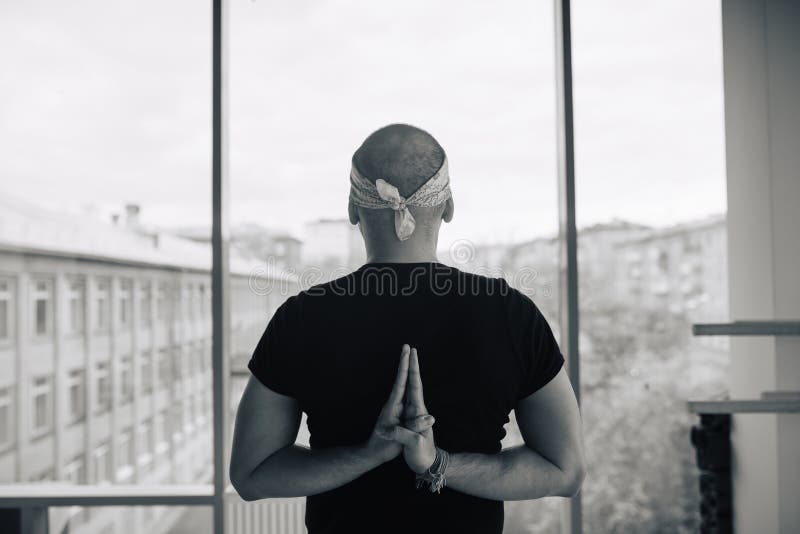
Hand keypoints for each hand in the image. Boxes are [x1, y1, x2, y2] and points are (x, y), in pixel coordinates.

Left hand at [365, 345, 434, 463]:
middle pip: (401, 379)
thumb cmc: (386, 447)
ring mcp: (394, 406)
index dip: (406, 369)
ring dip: (405, 369)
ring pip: (402, 384)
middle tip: (407, 346)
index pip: (401, 383)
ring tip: (408, 355)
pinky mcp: (396, 410)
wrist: (373, 454)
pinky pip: (404, 392)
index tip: (408, 354)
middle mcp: (393, 403)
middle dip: (404, 362)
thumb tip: (429, 417)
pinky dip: (406, 380)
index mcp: (393, 407)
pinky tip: (408, 377)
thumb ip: (413, 429)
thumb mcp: (400, 439)